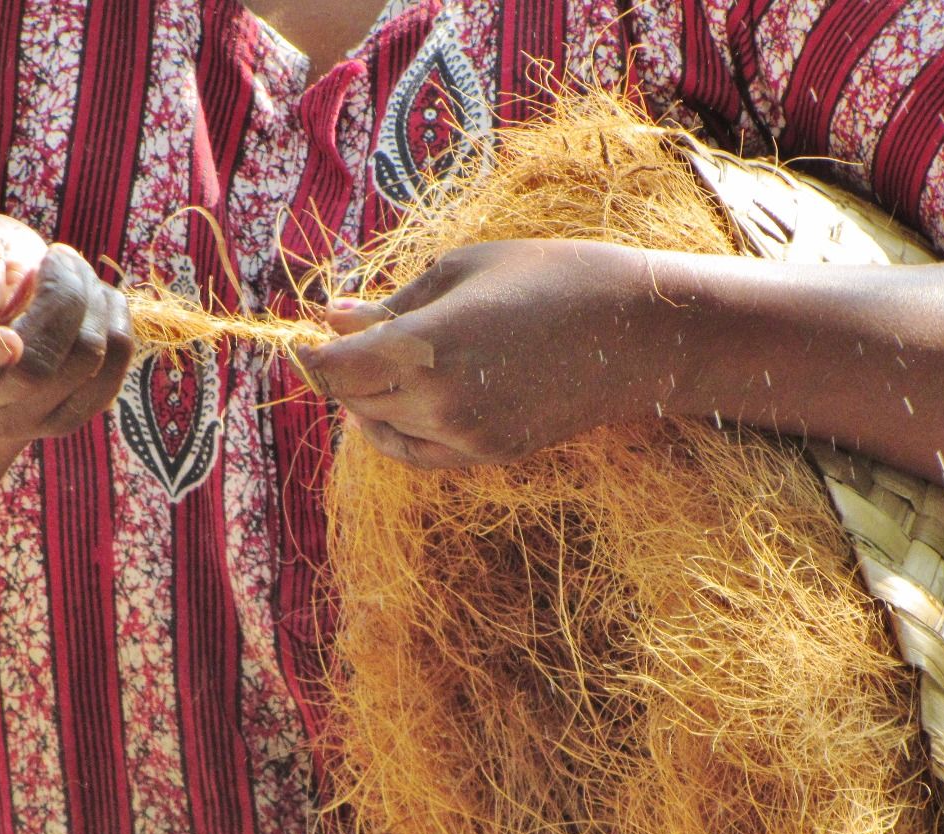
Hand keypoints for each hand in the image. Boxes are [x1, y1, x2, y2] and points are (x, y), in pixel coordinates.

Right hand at [0, 212, 134, 439]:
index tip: (6, 337)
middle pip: (38, 369)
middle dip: (62, 295)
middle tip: (58, 253)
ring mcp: (36, 421)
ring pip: (89, 362)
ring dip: (94, 299)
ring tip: (71, 269)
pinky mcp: (80, 410)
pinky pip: (117, 365)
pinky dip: (114, 317)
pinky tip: (94, 296)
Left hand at [299, 239, 698, 467]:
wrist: (634, 331)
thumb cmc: (548, 277)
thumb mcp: (459, 270)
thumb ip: (390, 303)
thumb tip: (330, 315)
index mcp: (423, 345)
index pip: (333, 367)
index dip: (311, 351)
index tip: (309, 332)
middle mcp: (437, 400)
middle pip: (351, 399)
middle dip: (337, 372)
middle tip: (339, 341)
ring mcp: (464, 435)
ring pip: (380, 429)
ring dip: (364, 401)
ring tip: (371, 367)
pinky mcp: (488, 454)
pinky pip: (418, 453)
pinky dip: (395, 432)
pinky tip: (396, 404)